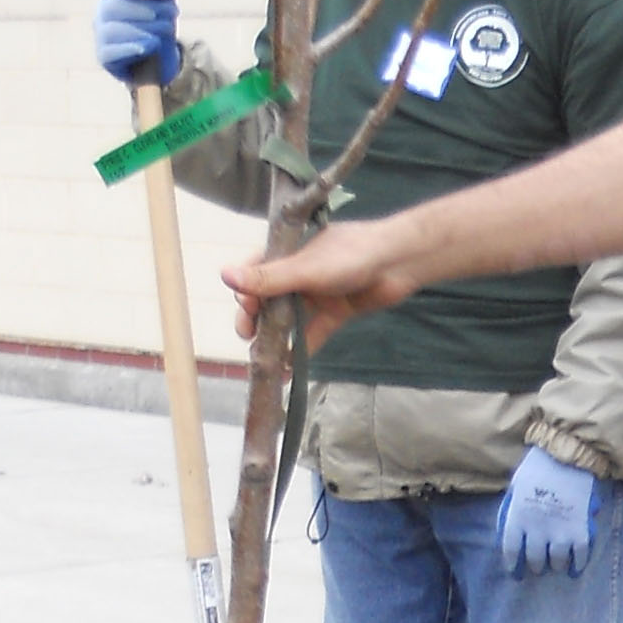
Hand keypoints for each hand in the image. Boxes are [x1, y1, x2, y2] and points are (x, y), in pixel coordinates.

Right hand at [95, 0, 182, 88]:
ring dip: (143, 29)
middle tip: (173, 12)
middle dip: (144, 9)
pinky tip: (150, 46)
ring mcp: (101, 35)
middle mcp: (103, 13)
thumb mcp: (166, 1)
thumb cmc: (159, 22)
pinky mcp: (104, 57)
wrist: (162, 57)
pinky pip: (110, 52)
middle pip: (112, 7)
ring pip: (111, 30)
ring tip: (168, 30)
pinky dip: (131, 48)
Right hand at [225, 218, 417, 344]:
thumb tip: (224, 276)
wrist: (398, 262)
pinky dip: (300, 349)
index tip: (245, 311)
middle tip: (250, 339)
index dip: (246, 293)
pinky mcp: (334, 313)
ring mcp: (316, 295)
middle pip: (268, 300)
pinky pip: (312, 334)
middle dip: (257, 320)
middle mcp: (299, 274)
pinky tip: (288, 368)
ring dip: (276, 338)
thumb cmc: (350, 255)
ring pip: (288, 319)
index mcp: (287, 254)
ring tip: (265, 358)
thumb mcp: (304, 269)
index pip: (255, 274)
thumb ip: (267, 278)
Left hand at [499, 447, 596, 578]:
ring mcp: (559, 532)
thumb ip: (512, 510)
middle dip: (536, 566)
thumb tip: (511, 530)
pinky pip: (580, 555)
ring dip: (556, 565)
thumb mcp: (515, 488)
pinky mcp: (580, 530)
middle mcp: (536, 531)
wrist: (565, 455)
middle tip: (538, 567)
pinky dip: (578, 565)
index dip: (513, 565)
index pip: (511, 552)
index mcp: (517, 520)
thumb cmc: (536, 467)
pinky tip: (575, 569)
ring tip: (556, 565)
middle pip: (535, 559)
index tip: (516, 572)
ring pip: (557, 561)